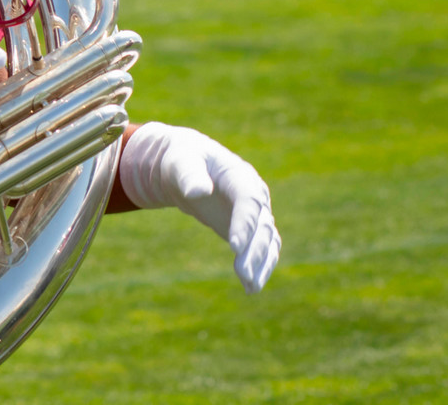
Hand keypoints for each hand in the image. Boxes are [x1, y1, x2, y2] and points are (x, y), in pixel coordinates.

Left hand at [119, 122, 280, 293]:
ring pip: (267, 241)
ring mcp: (255, 213)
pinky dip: (260, 267)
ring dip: (261, 264)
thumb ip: (189, 175)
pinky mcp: (249, 229)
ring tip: (250, 287)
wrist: (186, 165)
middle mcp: (255, 195)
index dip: (244, 223)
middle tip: (242, 276)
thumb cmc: (182, 159)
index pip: (248, 201)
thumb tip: (198, 191)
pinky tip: (251, 287)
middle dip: (253, 251)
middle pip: (262, 226)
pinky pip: (262, 249)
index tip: (234, 247)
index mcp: (240, 175)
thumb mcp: (180, 162)